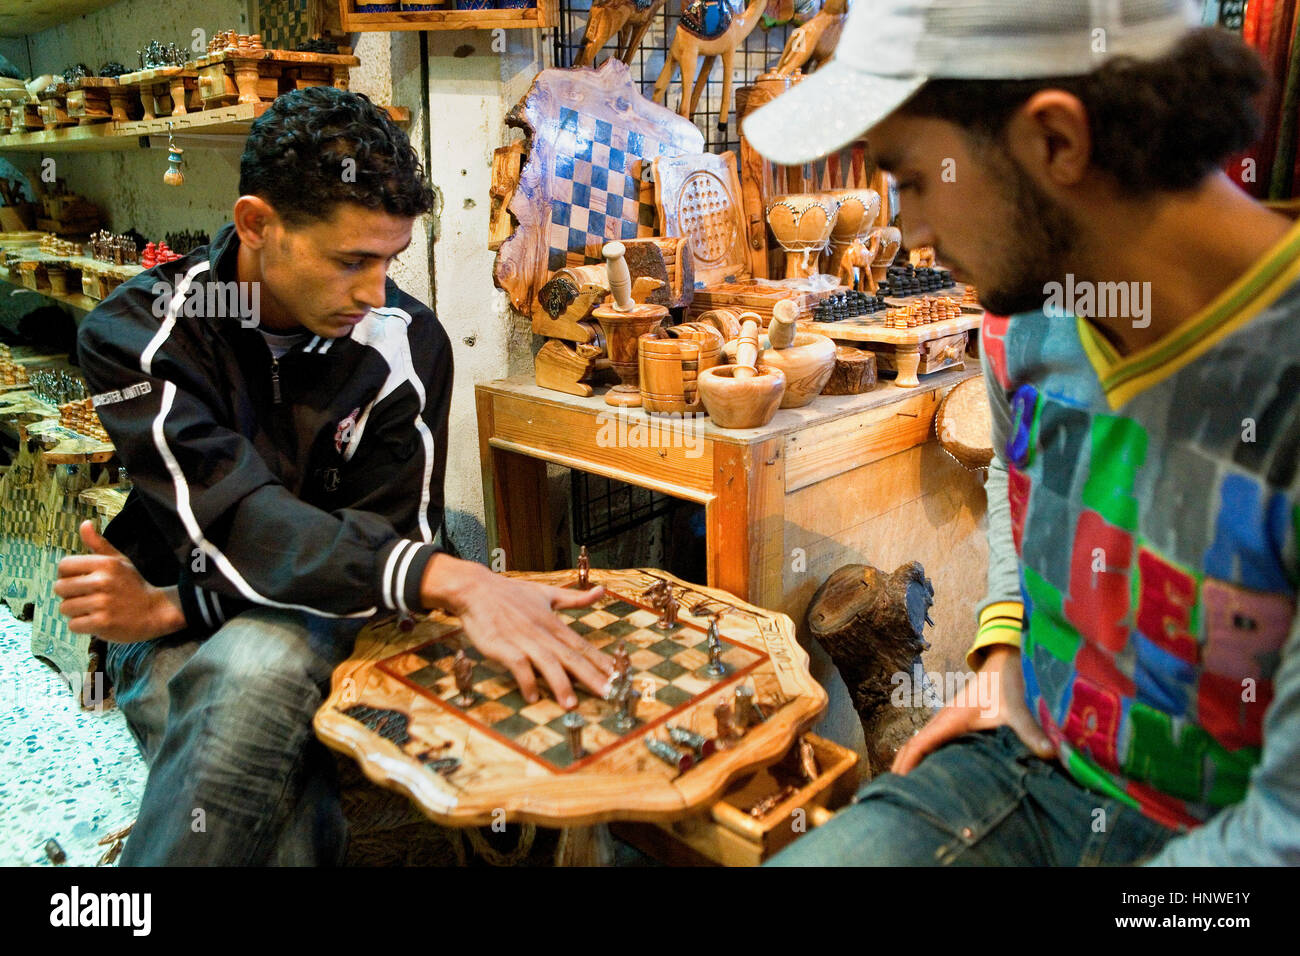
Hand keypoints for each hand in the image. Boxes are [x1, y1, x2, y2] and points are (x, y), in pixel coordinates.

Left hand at [54, 521, 186, 641]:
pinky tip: (96, 621)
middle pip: (60, 588)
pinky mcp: (102, 623)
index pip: (64, 566)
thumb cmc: (133, 585)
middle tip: (87, 597)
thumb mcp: (119, 561)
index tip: (80, 580)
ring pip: (65, 608)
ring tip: (93, 609)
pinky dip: (82, 626)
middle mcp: (103, 581)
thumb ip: (99, 544)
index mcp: (106, 564)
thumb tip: (84, 523)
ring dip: (76, 611)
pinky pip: (73, 625)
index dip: (67, 575)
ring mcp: (102, 603)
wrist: (155, 612)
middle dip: (69, 594)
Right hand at [420, 554, 615, 708]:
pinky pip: (517, 666)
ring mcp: (523, 639)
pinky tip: (533, 696)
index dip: (601, 661)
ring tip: (571, 704)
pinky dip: (526, 680)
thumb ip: (575, 598)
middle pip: (571, 657)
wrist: (475, 588)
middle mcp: (542, 632)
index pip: (582, 645)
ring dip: (560, 684)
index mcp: (554, 622)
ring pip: (547, 663)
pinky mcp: (502, 646)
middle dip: (591, 677)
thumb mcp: (546, 593)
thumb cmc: (511, 593)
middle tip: (609, 693)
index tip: (618, 676)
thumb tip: (602, 591)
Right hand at [890, 645, 1054, 774]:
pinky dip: (920, 755)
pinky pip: (928, 740)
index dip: (907, 764)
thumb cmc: (1005, 684)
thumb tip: (1049, 754)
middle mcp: (943, 720)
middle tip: (893, 794)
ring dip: (909, 761)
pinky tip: (926, 769)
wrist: (1002, 662)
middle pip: (913, 746)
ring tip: (904, 787)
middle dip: (901, 768)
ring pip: (919, 743)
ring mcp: (945, 720)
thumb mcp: (1017, 708)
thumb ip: (1030, 732)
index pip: (920, 744)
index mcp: (951, 720)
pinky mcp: (953, 721)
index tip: (899, 784)